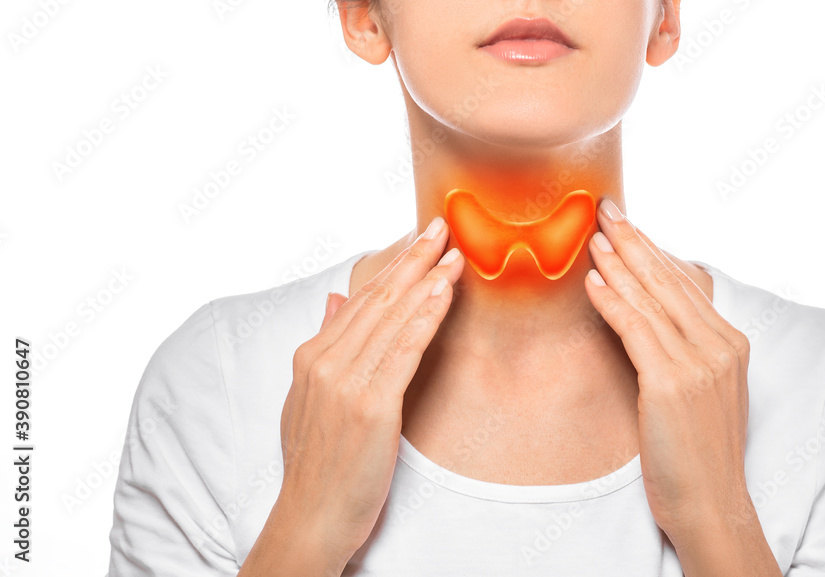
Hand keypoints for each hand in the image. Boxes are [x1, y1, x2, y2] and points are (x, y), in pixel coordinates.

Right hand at [277, 217, 463, 569]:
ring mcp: (346, 382)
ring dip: (427, 279)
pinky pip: (404, 351)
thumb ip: (325, 344)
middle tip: (442, 225)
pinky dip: (426, 317)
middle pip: (378, 299)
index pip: (361, 299)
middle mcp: (325, 362)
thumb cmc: (317, 461)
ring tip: (454, 252)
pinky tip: (444, 292)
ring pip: (393, 318)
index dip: (394, 266)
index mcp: (311, 356)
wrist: (311, 516)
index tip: (421, 240)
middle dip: (414, 259)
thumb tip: (338, 300)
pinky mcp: (371, 406)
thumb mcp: (308, 397)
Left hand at [583, 199, 754, 541]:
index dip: (653, 249)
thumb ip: (686, 350)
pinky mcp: (672, 383)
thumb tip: (649, 315)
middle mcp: (719, 346)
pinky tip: (592, 281)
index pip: (685, 284)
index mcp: (730, 344)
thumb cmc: (698, 452)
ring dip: (617, 262)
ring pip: (651, 299)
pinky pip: (636, 329)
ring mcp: (699, 363)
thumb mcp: (702, 392)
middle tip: (605, 208)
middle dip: (633, 240)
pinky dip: (612, 301)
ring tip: (593, 235)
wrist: (711, 502)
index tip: (628, 223)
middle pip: (668, 281)